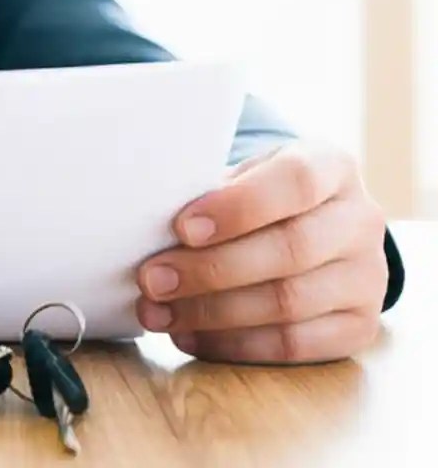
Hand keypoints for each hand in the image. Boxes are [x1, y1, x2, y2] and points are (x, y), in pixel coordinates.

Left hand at [135, 142, 387, 363]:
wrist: (313, 230)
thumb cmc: (259, 200)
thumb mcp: (242, 178)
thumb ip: (208, 195)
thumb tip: (147, 228)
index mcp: (332, 168)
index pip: (296, 181)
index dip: (237, 207)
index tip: (182, 228)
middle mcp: (360, 221)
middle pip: (289, 250)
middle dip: (211, 270)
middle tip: (152, 280)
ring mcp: (367, 278)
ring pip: (288, 303)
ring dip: (211, 313)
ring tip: (157, 313)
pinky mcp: (359, 327)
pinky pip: (293, 345)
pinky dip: (232, 344)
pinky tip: (189, 335)